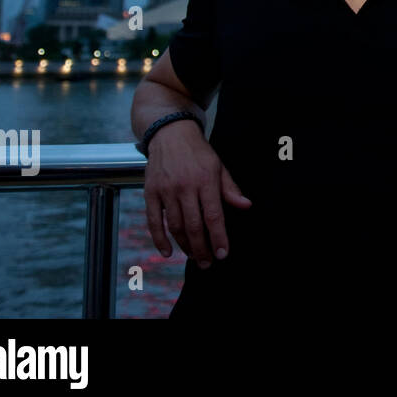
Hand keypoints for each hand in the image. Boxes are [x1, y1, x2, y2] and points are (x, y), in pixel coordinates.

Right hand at [142, 120, 251, 267]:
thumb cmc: (199, 153)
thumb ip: (230, 189)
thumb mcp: (219, 167)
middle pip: (194, 226)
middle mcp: (185, 186)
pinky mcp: (150, 192)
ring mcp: (166, 190)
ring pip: (175, 225)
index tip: (223, 254)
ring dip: (184, 245)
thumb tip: (246, 206)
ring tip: (194, 256)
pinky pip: (154, 221)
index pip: (214, 216)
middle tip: (207, 263)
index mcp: (206, 180)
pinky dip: (159, 239)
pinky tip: (168, 252)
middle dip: (202, 248)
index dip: (219, 237)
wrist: (170, 134)